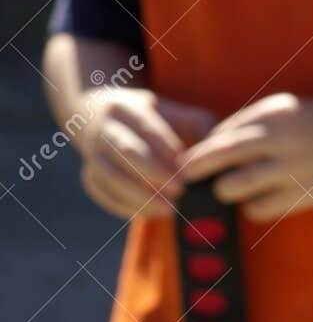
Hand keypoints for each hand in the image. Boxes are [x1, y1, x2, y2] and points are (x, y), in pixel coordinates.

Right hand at [78, 89, 215, 219]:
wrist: (100, 115)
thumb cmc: (151, 117)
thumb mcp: (173, 110)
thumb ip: (197, 126)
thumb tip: (216, 151)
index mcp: (125, 107)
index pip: (145, 126)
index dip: (165, 147)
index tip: (186, 167)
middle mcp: (104, 129)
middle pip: (125, 152)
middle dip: (153, 174)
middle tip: (180, 192)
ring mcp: (92, 153)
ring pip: (109, 177)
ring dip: (139, 196)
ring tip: (169, 209)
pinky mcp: (88, 174)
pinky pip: (101, 193)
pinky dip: (123, 206)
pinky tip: (148, 213)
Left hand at [174, 94, 312, 221]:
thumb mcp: (288, 110)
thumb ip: (252, 125)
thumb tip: (211, 146)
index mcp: (275, 112)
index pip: (222, 131)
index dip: (201, 148)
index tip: (187, 159)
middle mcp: (281, 137)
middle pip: (220, 155)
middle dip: (194, 168)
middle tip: (184, 177)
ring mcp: (291, 168)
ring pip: (233, 185)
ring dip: (223, 189)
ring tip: (228, 188)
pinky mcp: (301, 196)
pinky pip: (257, 208)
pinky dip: (249, 207)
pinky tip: (256, 200)